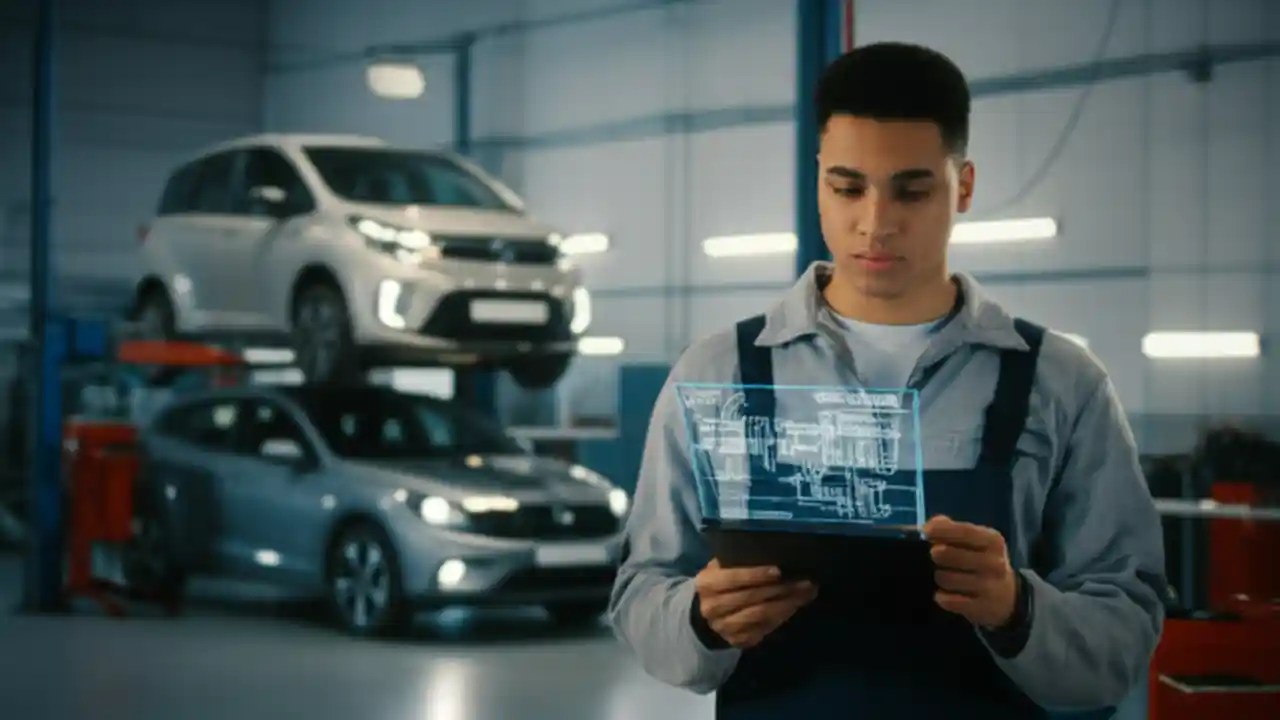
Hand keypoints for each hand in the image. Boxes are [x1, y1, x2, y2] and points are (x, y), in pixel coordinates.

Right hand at [694, 559, 817, 648]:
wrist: (709, 611)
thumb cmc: (722, 581)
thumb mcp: (723, 566)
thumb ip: (742, 562)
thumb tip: (778, 555)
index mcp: (706, 584)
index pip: (733, 578)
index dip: (756, 574)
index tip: (778, 571)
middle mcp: (711, 607)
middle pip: (750, 598)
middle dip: (779, 589)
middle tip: (803, 582)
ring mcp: (723, 627)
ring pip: (760, 615)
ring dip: (786, 604)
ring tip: (804, 593)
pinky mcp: (736, 640)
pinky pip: (764, 629)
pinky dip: (782, 617)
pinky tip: (794, 606)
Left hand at [923, 515, 1018, 629]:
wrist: (1008, 598)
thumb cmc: (983, 561)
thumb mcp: (976, 540)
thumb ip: (952, 528)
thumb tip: (928, 527)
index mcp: (993, 541)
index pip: (963, 531)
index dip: (940, 530)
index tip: (925, 532)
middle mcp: (994, 563)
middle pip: (946, 554)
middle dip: (935, 555)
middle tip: (936, 557)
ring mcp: (989, 587)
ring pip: (944, 578)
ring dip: (939, 577)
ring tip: (945, 576)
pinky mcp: (981, 608)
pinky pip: (947, 600)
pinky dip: (941, 597)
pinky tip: (946, 594)